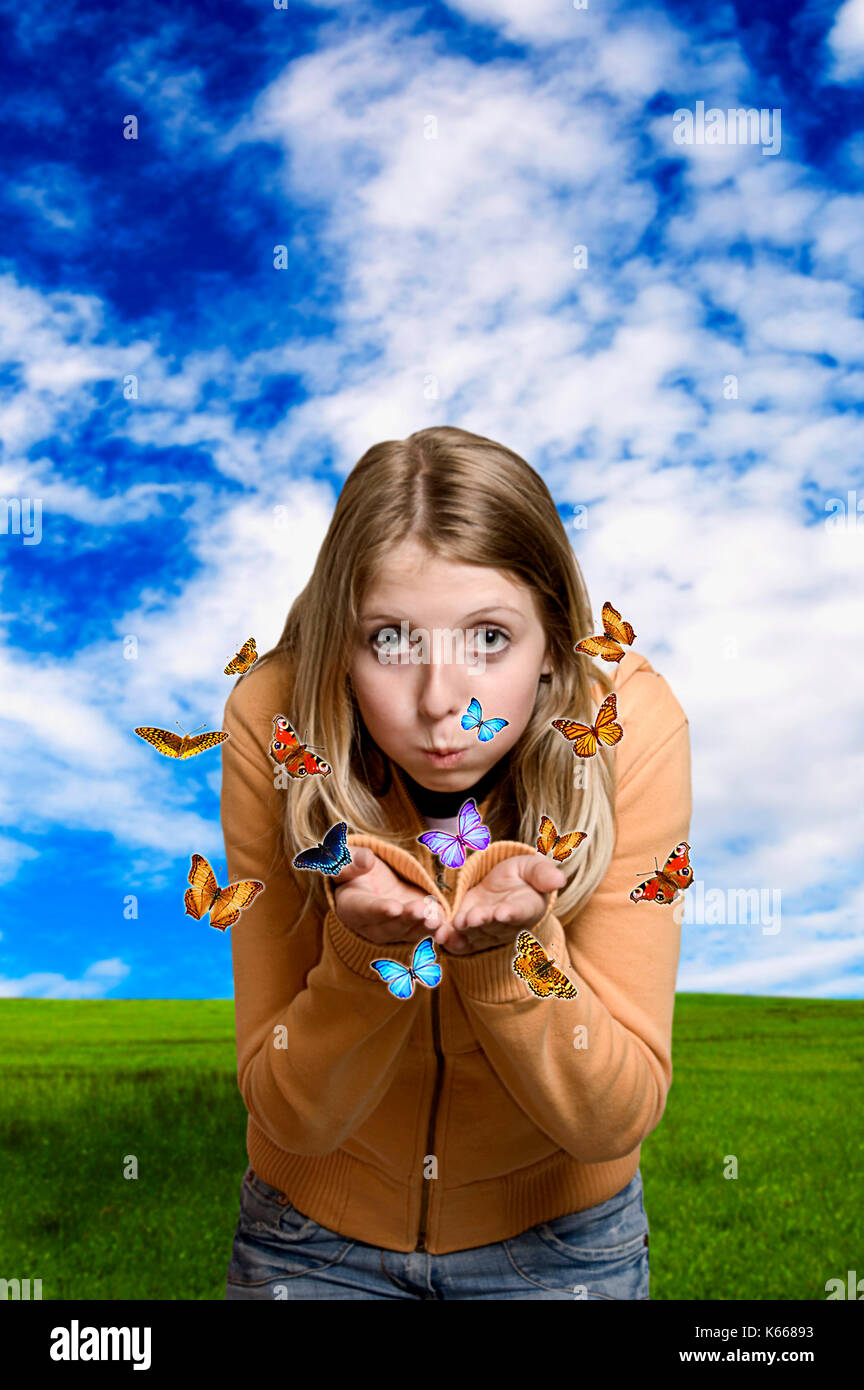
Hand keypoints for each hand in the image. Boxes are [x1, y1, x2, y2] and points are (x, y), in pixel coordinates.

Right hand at [331, 848, 443, 945]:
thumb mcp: (345, 858)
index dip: (379, 910)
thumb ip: (349, 861)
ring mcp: (393, 929)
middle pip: (389, 926)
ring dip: (423, 926)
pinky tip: (445, 924)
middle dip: (406, 919)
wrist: (371, 878)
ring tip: (436, 918)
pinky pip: (424, 931)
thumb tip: (366, 860)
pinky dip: (435, 930)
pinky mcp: (412, 926)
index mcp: (351, 907)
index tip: (394, 908)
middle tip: (421, 909)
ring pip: (408, 932)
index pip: (364, 909)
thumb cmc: (354, 866)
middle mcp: (371, 925)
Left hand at [432, 854, 565, 955]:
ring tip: (449, 929)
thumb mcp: (533, 868)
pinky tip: (439, 935)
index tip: (503, 912)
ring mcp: (485, 930)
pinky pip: (459, 940)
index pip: (519, 912)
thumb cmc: (523, 877)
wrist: (504, 887)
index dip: (510, 914)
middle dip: (480, 922)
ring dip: (460, 933)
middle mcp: (505, 924)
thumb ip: (543, 874)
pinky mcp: (467, 931)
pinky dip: (448, 939)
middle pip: (492, 925)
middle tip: (470, 918)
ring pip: (473, 934)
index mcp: (526, 908)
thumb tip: (560, 879)